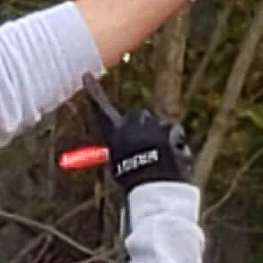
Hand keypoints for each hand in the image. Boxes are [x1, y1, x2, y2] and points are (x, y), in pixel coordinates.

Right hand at [84, 75, 194, 195]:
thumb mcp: (118, 165)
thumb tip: (122, 147)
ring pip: (160, 128)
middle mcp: (132, 123)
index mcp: (115, 133)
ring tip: (160, 163)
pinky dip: (175, 146)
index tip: (86, 76)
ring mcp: (152, 124)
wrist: (155, 186)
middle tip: (147, 148)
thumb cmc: (135, 180)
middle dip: (144, 128)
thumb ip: (121, 151)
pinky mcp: (170, 129)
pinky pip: (175, 136)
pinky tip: (172, 162)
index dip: (93, 93)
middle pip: (138, 117)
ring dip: (162, 140)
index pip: (100, 108)